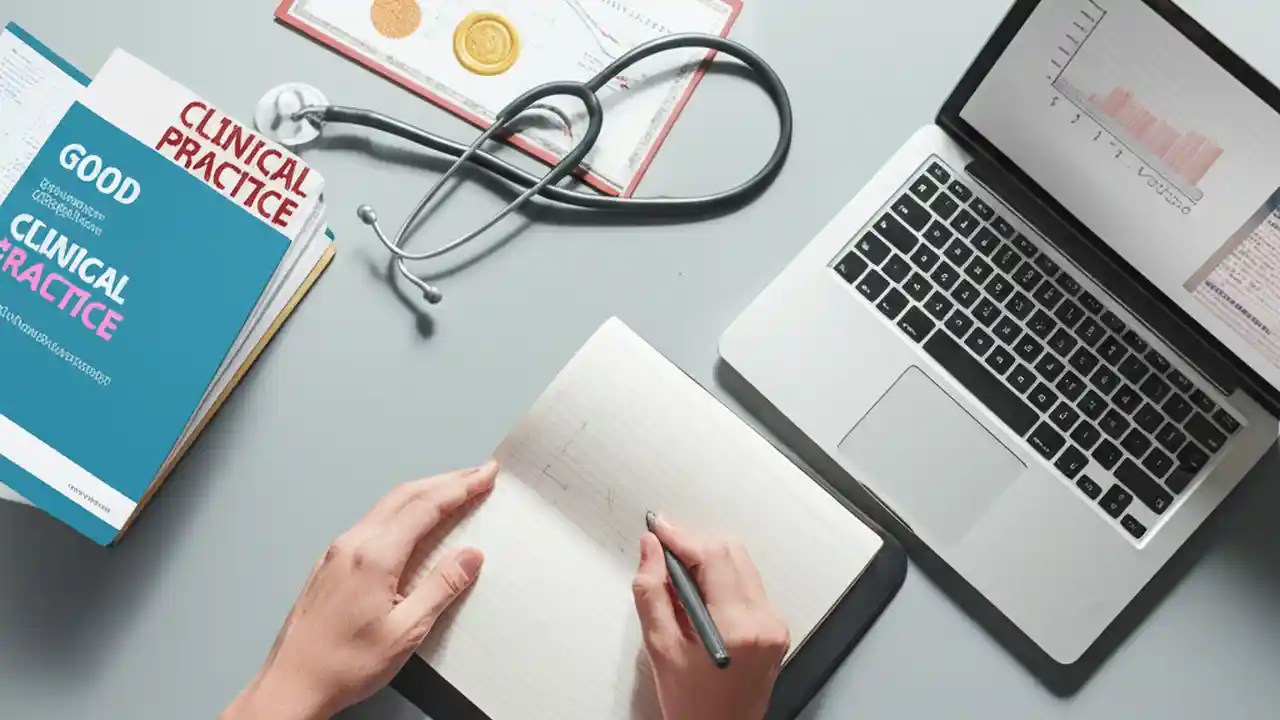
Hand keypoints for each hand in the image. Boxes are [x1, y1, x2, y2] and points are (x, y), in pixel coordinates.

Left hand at [222, 461, 497, 719]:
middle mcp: (352, 544)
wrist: (291, 685)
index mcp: (373, 557)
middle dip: (446, 481)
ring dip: (424, 493)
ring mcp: (337, 552)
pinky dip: (402, 511)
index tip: (486, 475)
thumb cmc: (343, 665)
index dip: (461, 487)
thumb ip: (441, 588)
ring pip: (387, 506)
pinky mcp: (330, 564)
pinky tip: (412, 523)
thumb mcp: (405, 632)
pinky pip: (372, 522)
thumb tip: (470, 556)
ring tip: (452, 491)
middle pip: (406, 496)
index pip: (426, 507)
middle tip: (478, 474)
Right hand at [632, 516, 790, 719]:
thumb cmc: (691, 704)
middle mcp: (764, 621)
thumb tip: (650, 549)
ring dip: (707, 561)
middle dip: (694, 545)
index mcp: (736, 628)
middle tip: (662, 551)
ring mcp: (774, 624)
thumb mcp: (660, 648)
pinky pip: (748, 584)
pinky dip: (721, 580)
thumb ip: (651, 592)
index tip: (658, 528)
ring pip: (741, 565)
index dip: (681, 537)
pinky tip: (698, 598)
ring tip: (677, 581)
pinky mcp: (775, 627)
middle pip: (731, 553)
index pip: (712, 557)